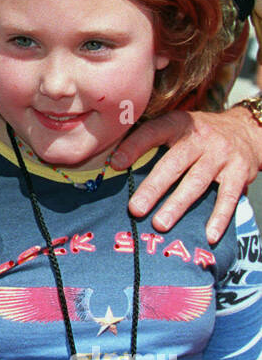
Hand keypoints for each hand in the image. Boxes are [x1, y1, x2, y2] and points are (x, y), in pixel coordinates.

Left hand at [110, 107, 261, 243]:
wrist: (246, 130)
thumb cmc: (200, 135)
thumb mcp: (177, 126)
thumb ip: (151, 140)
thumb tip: (113, 162)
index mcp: (179, 124)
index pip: (153, 132)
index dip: (134, 147)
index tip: (116, 165)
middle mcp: (201, 138)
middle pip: (174, 164)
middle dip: (153, 187)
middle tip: (135, 209)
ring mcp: (221, 155)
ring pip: (197, 182)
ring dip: (177, 205)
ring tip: (160, 224)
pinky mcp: (239, 172)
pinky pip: (228, 197)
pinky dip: (219, 217)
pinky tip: (209, 235)